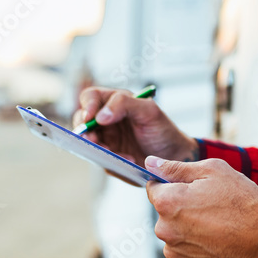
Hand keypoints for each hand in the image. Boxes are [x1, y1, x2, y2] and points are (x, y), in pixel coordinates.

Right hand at [74, 87, 197, 165]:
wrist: (175, 156)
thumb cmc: (163, 130)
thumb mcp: (149, 111)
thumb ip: (124, 104)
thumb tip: (99, 116)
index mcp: (115, 102)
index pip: (91, 97)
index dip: (87, 106)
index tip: (90, 117)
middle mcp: (106, 120)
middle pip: (82, 121)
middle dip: (85, 130)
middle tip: (93, 140)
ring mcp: (106, 139)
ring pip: (87, 142)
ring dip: (96, 147)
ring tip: (111, 151)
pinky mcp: (109, 157)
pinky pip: (100, 159)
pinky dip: (111, 159)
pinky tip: (128, 159)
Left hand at [145, 156, 257, 257]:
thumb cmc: (243, 201)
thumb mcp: (212, 170)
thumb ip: (176, 167)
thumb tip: (150, 163)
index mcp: (167, 202)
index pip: (154, 189)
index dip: (172, 185)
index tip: (190, 189)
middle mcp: (165, 230)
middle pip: (165, 214)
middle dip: (181, 209)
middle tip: (211, 208)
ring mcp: (175, 254)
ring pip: (175, 236)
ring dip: (188, 231)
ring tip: (216, 227)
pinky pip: (184, 256)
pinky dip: (196, 250)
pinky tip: (216, 243)